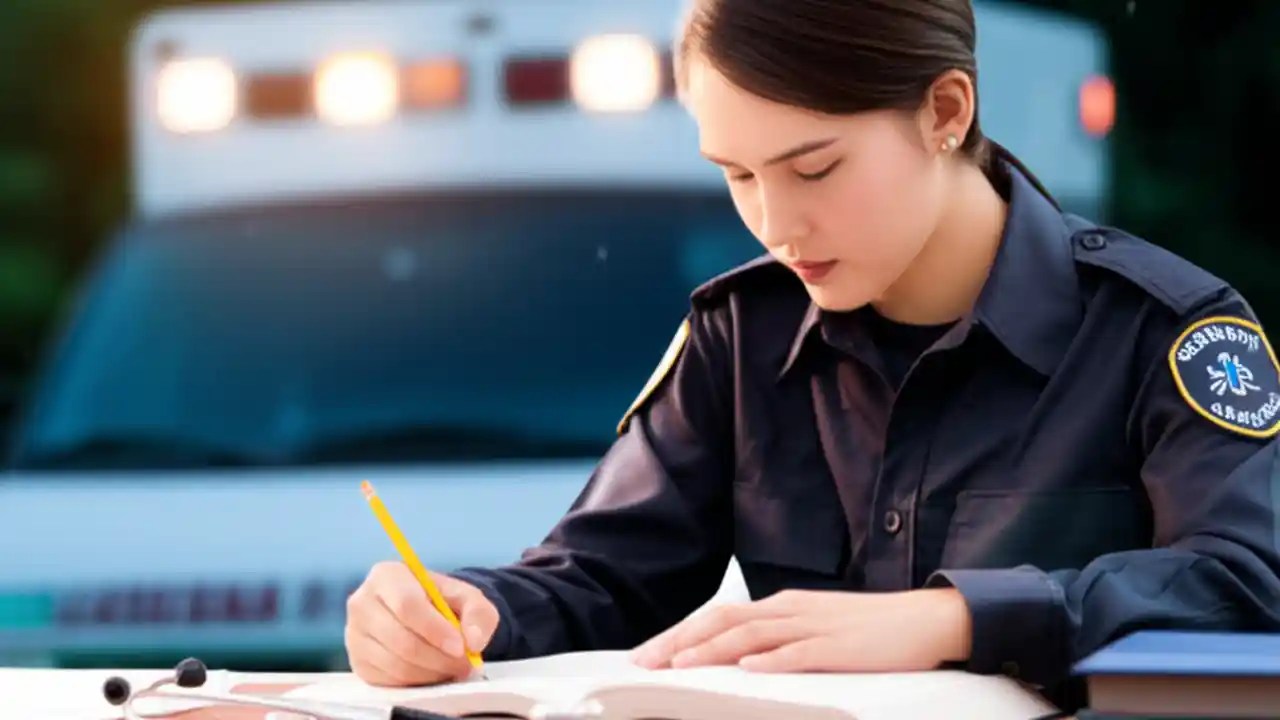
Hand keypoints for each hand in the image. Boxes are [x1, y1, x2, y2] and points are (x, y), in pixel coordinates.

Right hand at [345, 561, 499, 685]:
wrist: (423, 614)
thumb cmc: (442, 602)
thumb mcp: (468, 598)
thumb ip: (478, 614)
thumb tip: (473, 641)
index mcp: (386, 576)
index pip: (407, 605)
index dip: (435, 630)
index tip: (460, 647)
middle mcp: (362, 603)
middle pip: (400, 639)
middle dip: (438, 657)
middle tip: (464, 663)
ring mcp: (355, 635)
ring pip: (395, 665)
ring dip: (431, 672)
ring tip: (453, 667)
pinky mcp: (358, 663)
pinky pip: (389, 681)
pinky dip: (418, 682)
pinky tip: (433, 672)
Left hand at [630, 588, 971, 673]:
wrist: (925, 618)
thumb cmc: (868, 632)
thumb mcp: (814, 631)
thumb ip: (778, 642)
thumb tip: (736, 661)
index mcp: (782, 606)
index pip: (719, 616)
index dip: (680, 634)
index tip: (647, 655)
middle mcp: (790, 609)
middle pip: (723, 620)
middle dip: (680, 641)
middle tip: (645, 663)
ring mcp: (814, 625)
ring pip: (752, 634)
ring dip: (712, 650)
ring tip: (680, 666)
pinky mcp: (840, 645)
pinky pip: (800, 652)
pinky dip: (771, 660)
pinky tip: (748, 669)